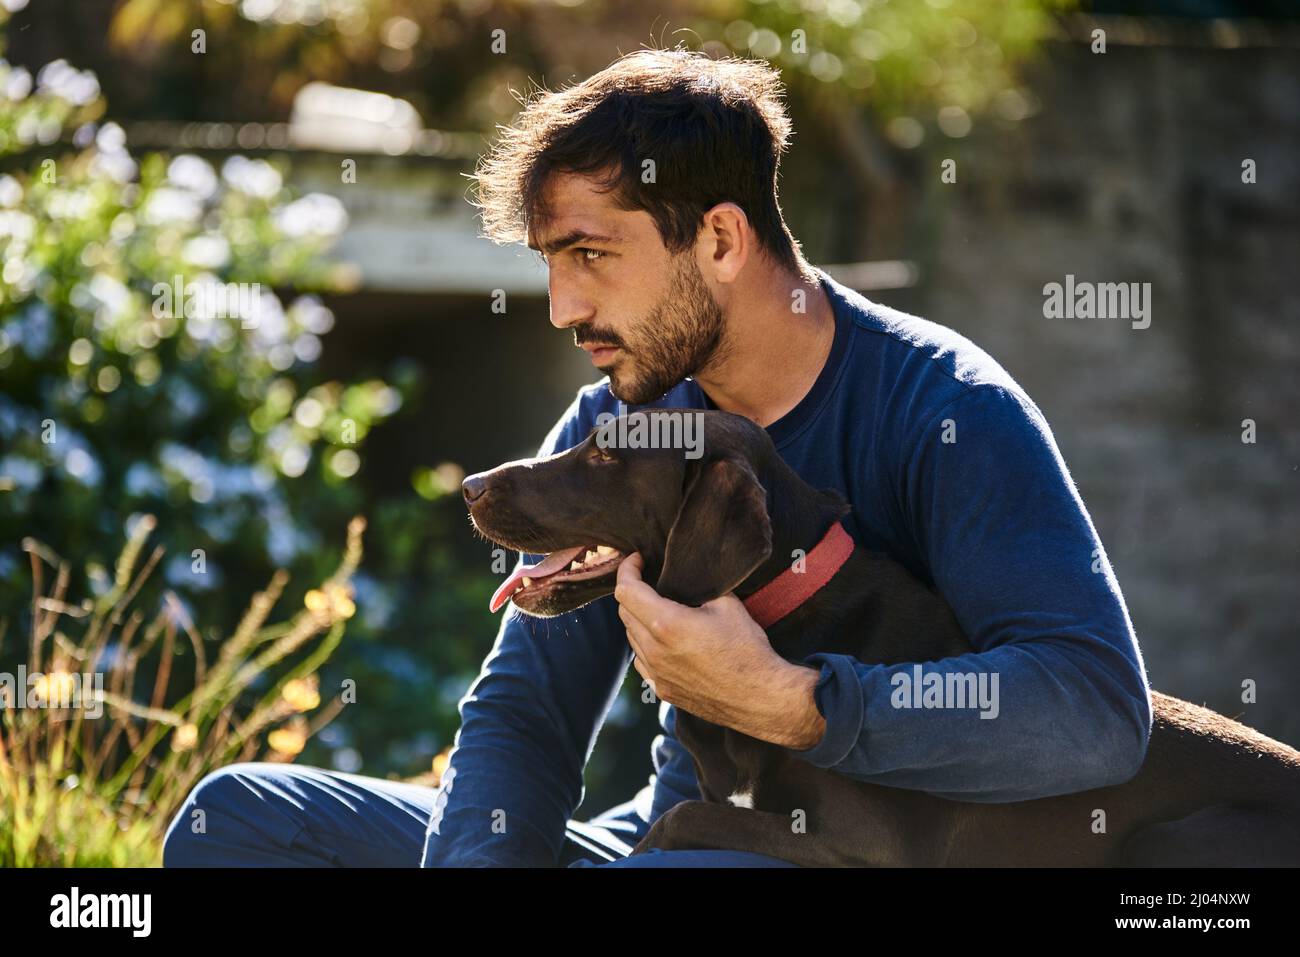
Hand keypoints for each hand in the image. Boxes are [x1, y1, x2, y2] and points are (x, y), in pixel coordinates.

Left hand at [613, 553, 825, 748]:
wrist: (759, 697)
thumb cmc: (746, 650)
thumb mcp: (728, 605)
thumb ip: (699, 590)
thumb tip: (688, 583)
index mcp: (666, 624)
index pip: (626, 590)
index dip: (627, 569)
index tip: (637, 560)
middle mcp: (654, 650)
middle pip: (624, 613)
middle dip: (633, 592)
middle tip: (650, 581)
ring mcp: (656, 674)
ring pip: (631, 637)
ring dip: (638, 619)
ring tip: (659, 610)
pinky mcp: (663, 690)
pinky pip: (641, 661)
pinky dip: (645, 645)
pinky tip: (664, 640)